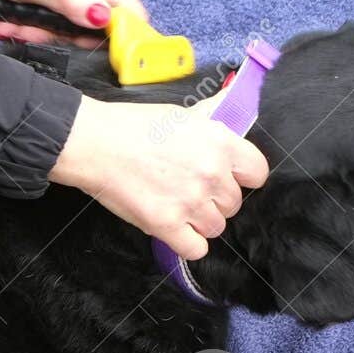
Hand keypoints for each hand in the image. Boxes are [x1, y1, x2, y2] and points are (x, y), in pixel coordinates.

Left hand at [0, 0, 147, 46]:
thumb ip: (71, 0)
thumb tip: (102, 18)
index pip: (131, 16)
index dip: (117, 42)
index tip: (83, 48)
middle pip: (99, 32)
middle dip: (65, 41)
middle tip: (32, 32)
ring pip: (75, 31)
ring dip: (44, 35)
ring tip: (17, 25)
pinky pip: (60, 24)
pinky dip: (38, 28)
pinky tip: (18, 23)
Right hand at [49, 96, 269, 259]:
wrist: (96, 144)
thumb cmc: (133, 126)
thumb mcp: (180, 114)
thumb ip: (209, 117)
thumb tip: (227, 104)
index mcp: (219, 143)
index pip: (257, 173)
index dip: (244, 178)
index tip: (230, 178)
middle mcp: (210, 174)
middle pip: (233, 204)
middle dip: (215, 200)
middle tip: (190, 190)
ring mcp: (190, 201)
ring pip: (216, 228)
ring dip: (200, 222)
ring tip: (178, 207)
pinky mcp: (167, 225)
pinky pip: (196, 249)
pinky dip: (188, 243)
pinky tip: (175, 229)